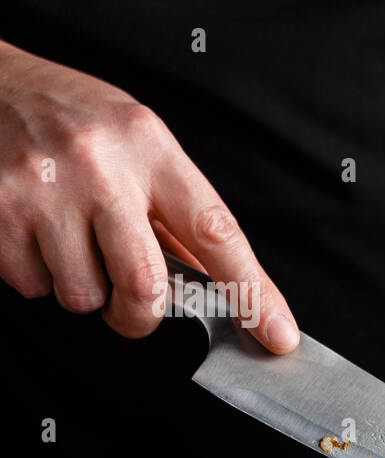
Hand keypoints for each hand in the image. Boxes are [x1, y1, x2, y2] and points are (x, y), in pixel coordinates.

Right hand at [0, 41, 297, 351]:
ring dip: (85, 292)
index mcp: (150, 149)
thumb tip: (221, 285)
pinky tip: (36, 236)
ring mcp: (43, 190)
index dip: (253, 292)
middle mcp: (100, 168)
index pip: (216, 231)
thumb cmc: (75, 119)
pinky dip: (39, 278)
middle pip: (144, 284)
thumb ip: (177, 213)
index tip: (277, 335)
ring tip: (72, 245)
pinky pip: (32, 286)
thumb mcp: (139, 146)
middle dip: (142, 316)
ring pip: (83, 296)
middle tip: (135, 309)